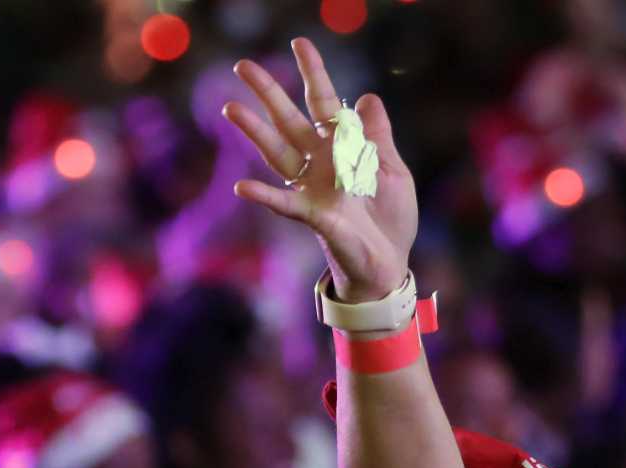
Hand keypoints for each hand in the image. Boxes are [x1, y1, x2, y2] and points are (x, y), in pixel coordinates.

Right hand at [224, 38, 417, 302]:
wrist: (389, 265)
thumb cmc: (390, 220)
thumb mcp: (393, 170)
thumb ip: (378, 137)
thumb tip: (367, 97)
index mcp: (342, 148)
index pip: (323, 103)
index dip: (313, 74)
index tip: (299, 43)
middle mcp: (320, 164)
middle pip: (289, 121)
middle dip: (268, 93)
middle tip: (243, 66)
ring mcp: (312, 189)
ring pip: (278, 154)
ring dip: (255, 132)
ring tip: (232, 108)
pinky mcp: (314, 217)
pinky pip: (284, 204)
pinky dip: (264, 196)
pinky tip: (242, 187)